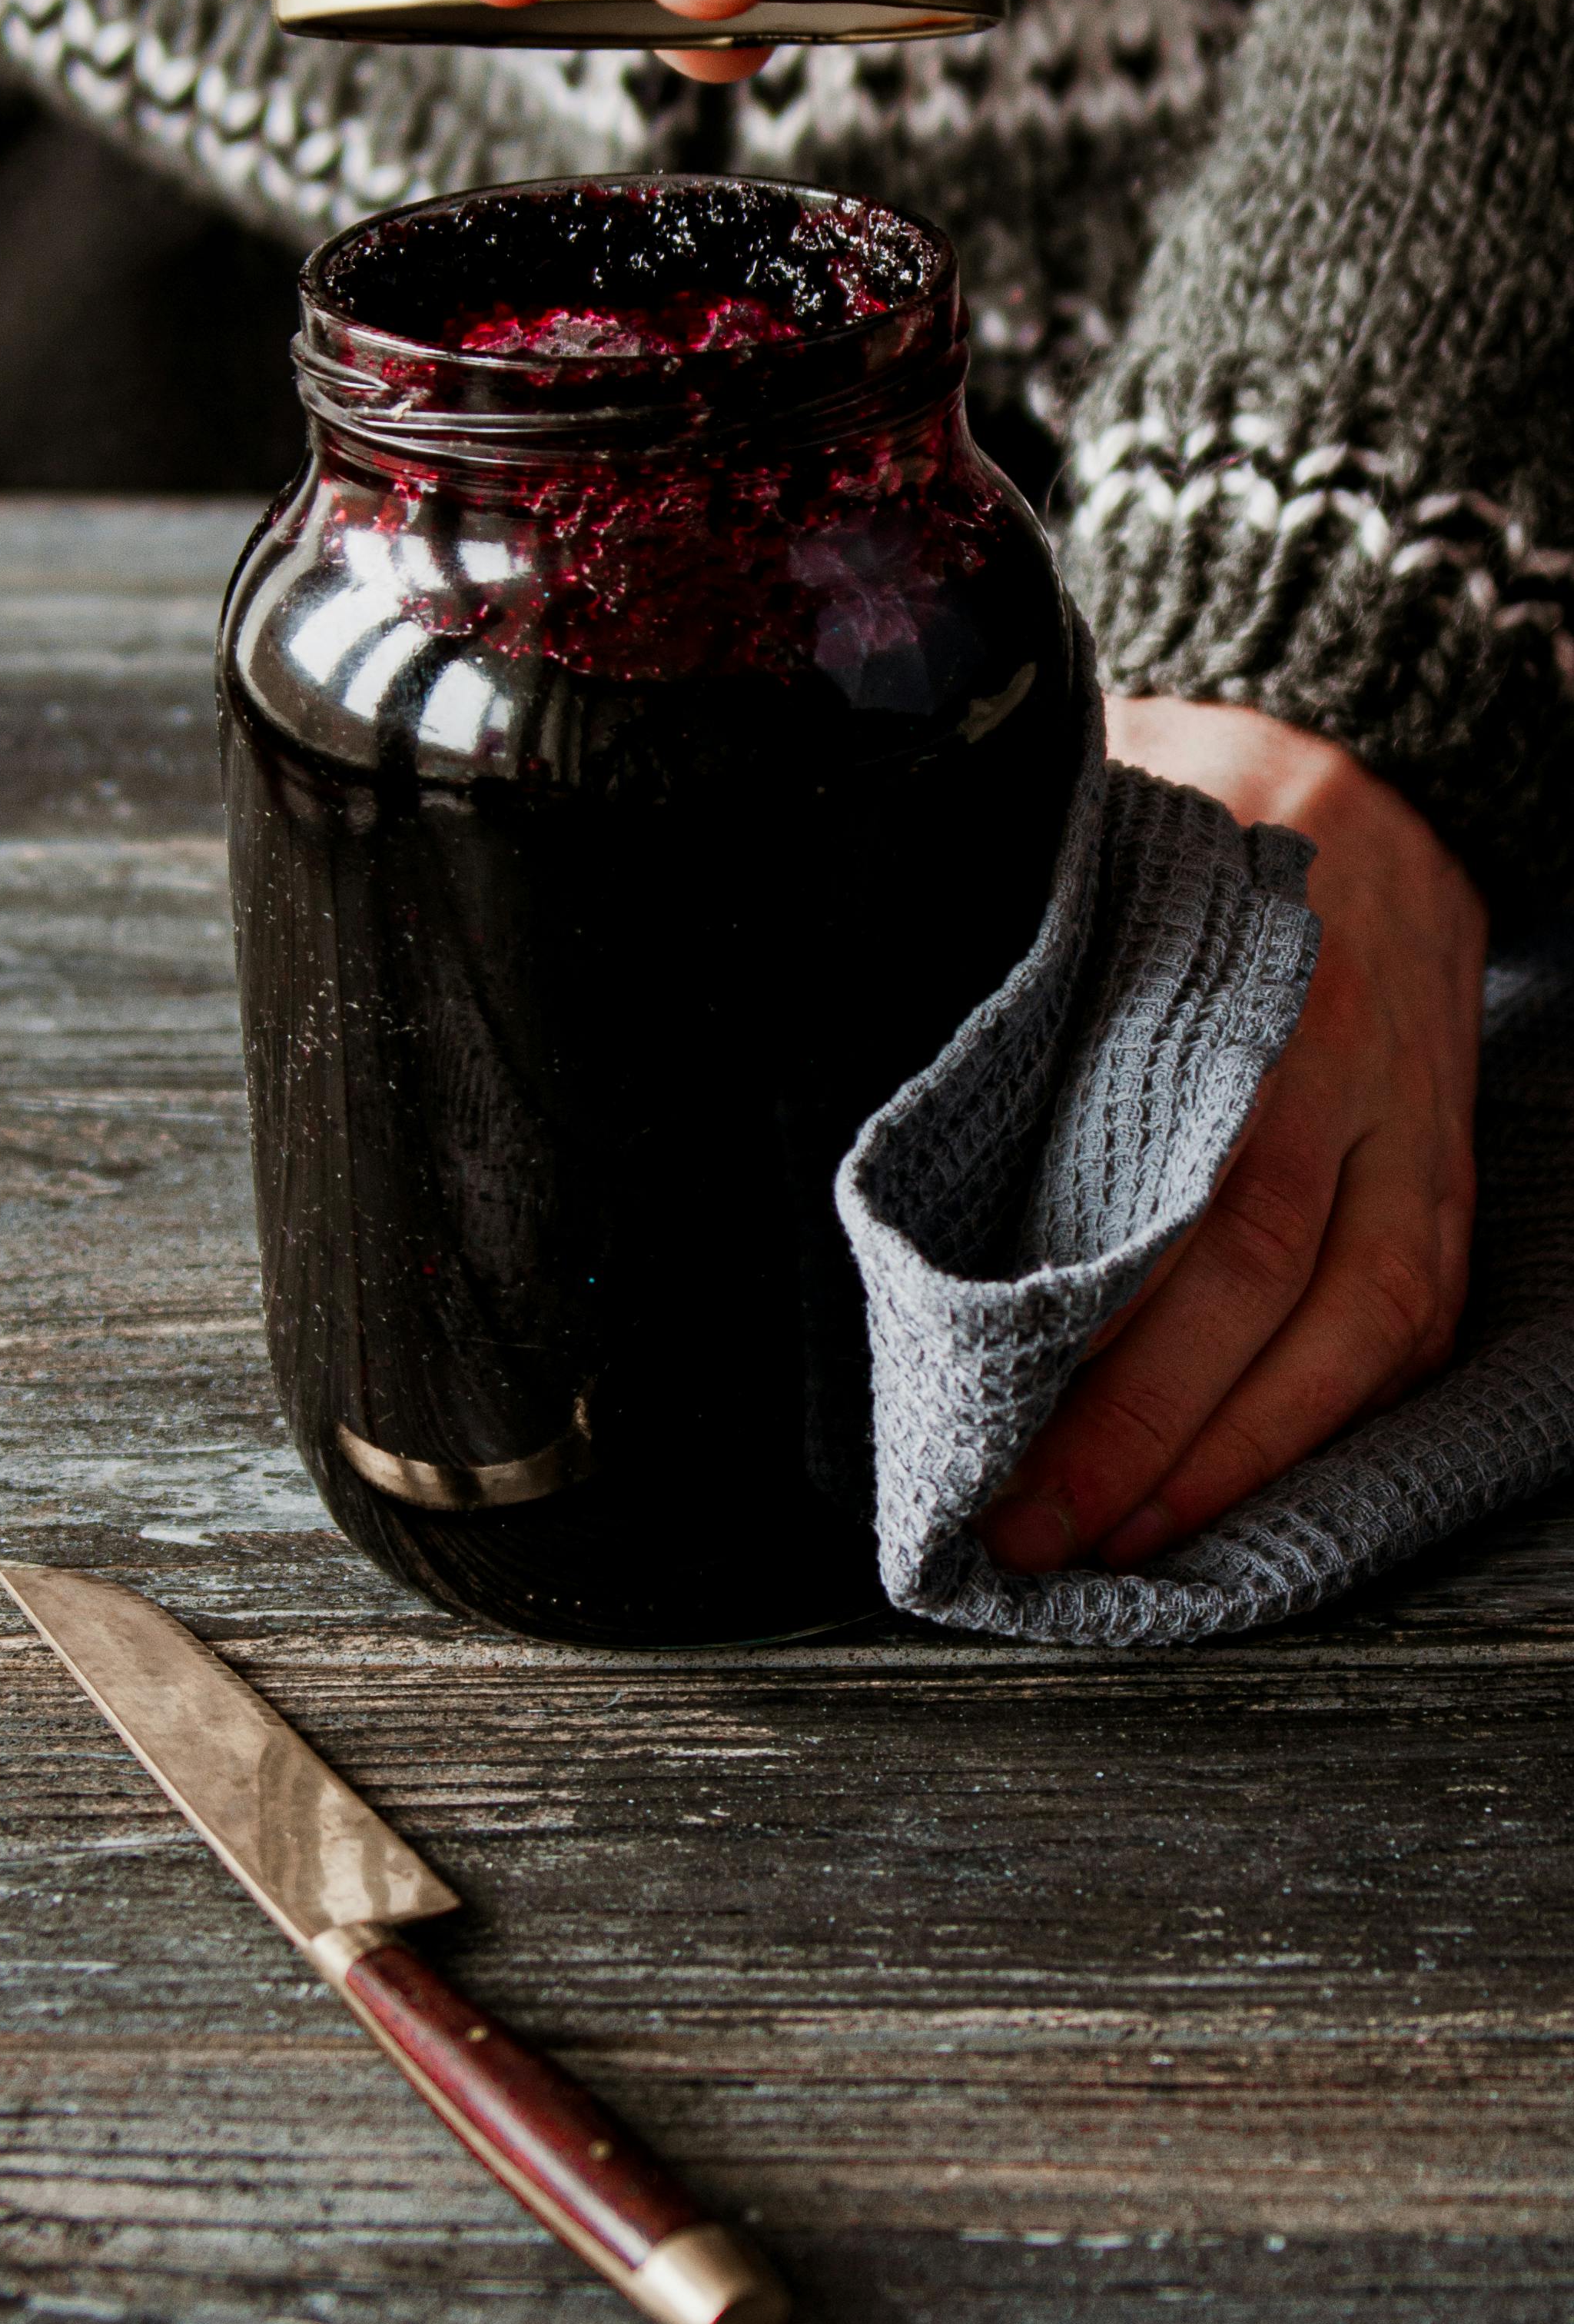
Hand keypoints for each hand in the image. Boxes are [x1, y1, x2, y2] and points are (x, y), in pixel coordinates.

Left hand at [975, 697, 1487, 1575]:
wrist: (1373, 781)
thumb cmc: (1192, 837)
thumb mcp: (1097, 873)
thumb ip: (1013, 979)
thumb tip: (873, 1110)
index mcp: (1244, 1001)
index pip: (1179, 1206)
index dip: (1099, 1345)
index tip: (995, 1434)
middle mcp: (1344, 1074)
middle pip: (1256, 1286)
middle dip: (1145, 1433)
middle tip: (1035, 1532)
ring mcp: (1415, 1133)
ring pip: (1362, 1327)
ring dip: (1246, 1454)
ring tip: (1135, 1542)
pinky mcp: (1449, 1177)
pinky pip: (1414, 1322)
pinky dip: (1335, 1418)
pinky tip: (1251, 1485)